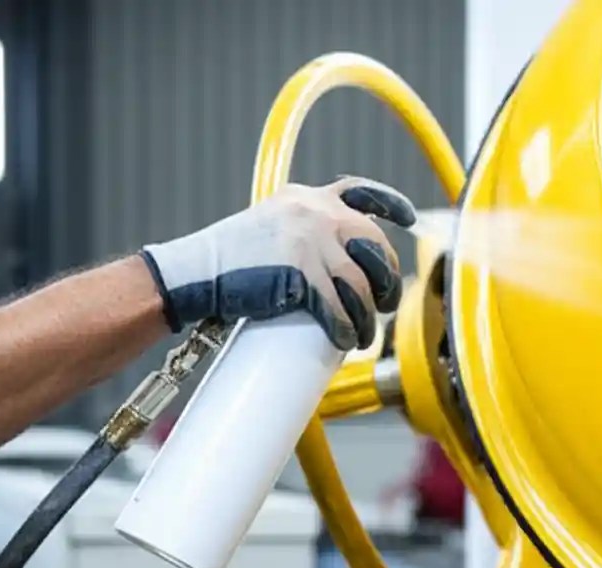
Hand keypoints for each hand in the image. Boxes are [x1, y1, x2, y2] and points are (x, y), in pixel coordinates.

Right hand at [139, 176, 413, 349]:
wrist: (192, 273)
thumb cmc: (228, 259)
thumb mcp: (271, 225)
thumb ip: (304, 231)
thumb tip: (343, 262)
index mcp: (308, 198)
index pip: (360, 193)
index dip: (391, 205)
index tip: (410, 220)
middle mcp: (315, 214)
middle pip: (373, 248)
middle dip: (387, 281)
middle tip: (385, 304)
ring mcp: (309, 243)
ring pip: (360, 285)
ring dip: (369, 316)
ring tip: (366, 334)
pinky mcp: (301, 275)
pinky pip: (337, 308)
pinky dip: (346, 329)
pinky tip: (347, 340)